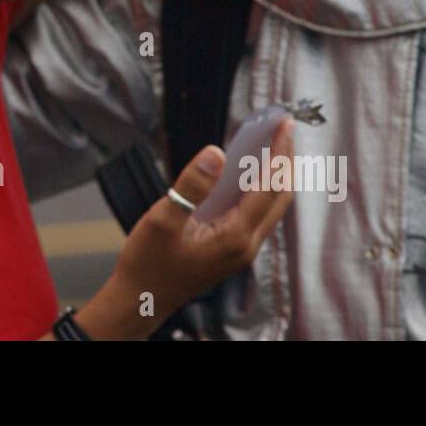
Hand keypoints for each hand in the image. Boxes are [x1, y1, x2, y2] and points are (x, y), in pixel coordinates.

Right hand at [111, 119, 294, 320]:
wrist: (141, 299)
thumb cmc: (148, 264)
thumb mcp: (162, 220)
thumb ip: (191, 186)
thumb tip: (216, 154)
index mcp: (235, 237)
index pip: (269, 186)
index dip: (279, 153)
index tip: (284, 125)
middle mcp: (246, 245)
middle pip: (279, 196)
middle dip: (285, 160)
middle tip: (282, 129)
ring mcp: (241, 250)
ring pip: (271, 206)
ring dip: (275, 174)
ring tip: (271, 145)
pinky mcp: (233, 250)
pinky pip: (257, 213)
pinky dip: (260, 188)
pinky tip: (247, 173)